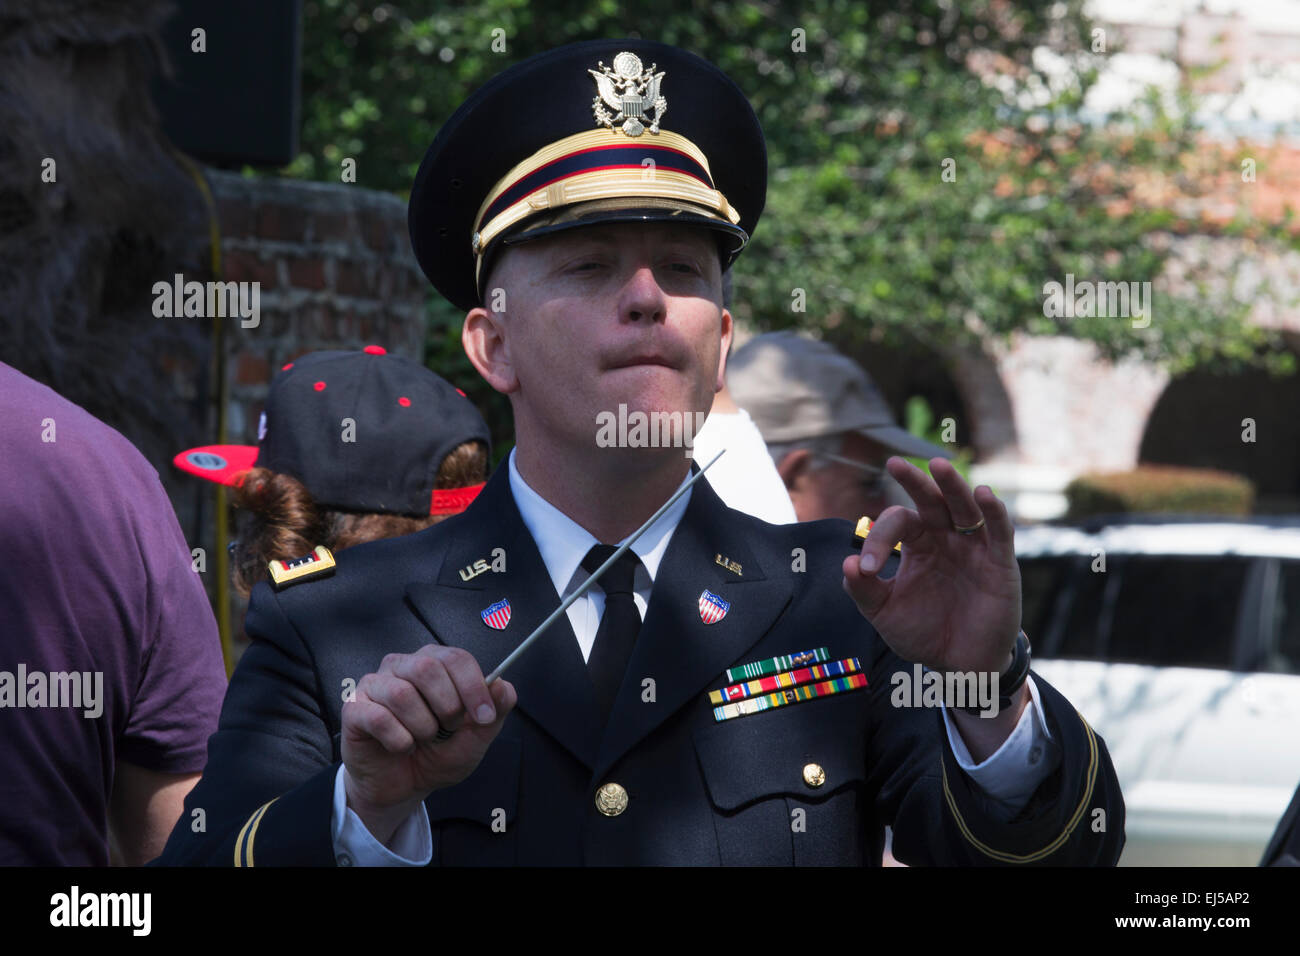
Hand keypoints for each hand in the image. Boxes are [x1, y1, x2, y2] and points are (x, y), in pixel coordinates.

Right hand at [341, 645, 515, 841]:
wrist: (403, 787)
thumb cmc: (437, 755)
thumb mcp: (474, 739)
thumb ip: (493, 713)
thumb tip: (504, 686)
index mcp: (434, 664)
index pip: (456, 658)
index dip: (474, 687)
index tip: (484, 716)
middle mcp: (402, 666)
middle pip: (428, 667)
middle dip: (447, 706)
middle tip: (448, 729)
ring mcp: (375, 685)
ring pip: (402, 694)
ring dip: (422, 727)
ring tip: (422, 739)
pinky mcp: (355, 709)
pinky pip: (380, 718)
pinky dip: (399, 740)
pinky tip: (401, 747)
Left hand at [842, 457, 1020, 675]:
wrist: (960, 665)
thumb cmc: (923, 632)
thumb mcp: (884, 613)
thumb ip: (863, 590)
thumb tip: (846, 562)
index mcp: (918, 544)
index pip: (897, 523)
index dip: (878, 539)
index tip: (866, 569)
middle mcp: (945, 538)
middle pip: (932, 500)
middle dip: (915, 482)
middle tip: (895, 464)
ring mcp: (974, 548)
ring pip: (964, 507)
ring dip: (952, 486)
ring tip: (938, 465)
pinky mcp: (1001, 563)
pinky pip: (1000, 531)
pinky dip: (994, 511)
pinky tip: (983, 494)